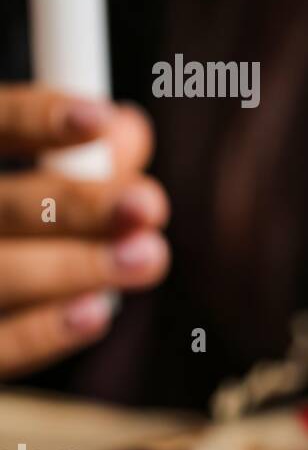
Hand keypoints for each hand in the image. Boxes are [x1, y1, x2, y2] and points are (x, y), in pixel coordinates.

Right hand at [0, 86, 169, 378]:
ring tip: (148, 257)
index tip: (99, 118)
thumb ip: (72, 161)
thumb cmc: (4, 231)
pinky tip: (95, 312)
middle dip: (75, 205)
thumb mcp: (20, 189)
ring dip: (75, 266)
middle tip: (150, 206)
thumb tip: (129, 131)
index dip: (35, 118)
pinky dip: (41, 331)